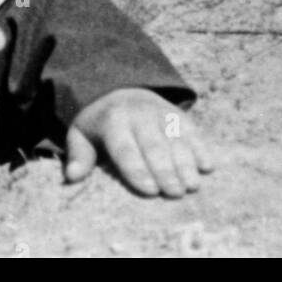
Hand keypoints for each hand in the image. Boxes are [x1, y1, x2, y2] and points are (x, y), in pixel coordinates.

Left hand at [64, 89, 213, 197]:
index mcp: (114, 121)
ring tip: (193, 186)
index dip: (137, 170)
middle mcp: (140, 115)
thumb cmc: (100, 124)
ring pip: (176, 138)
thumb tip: (72, 177)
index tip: (149, 191)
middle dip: (166, 170)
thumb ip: (78, 155)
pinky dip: (201, 147)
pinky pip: (192, 129)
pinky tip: (209, 166)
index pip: (126, 148)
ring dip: (186, 162)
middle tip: (175, 193)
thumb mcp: (81, 134)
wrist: (119, 87)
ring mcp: (161, 112)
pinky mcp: (178, 114)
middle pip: (155, 145)